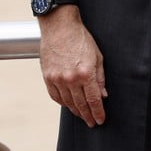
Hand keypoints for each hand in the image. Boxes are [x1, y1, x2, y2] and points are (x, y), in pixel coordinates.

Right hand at [38, 10, 106, 125]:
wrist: (60, 28)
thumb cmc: (81, 39)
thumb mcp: (98, 56)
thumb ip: (100, 77)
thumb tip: (103, 95)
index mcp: (85, 73)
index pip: (93, 100)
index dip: (98, 112)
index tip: (100, 120)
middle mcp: (70, 79)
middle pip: (80, 104)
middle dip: (88, 116)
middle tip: (92, 123)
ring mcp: (57, 79)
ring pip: (67, 102)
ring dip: (76, 111)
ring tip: (82, 116)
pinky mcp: (47, 77)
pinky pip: (55, 96)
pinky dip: (63, 102)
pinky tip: (69, 105)